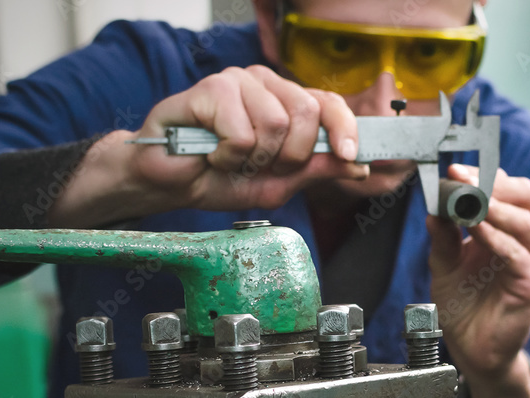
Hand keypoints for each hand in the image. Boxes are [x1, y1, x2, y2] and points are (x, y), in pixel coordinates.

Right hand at [49, 65, 368, 227]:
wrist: (169, 183)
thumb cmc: (219, 177)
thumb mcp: (277, 184)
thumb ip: (316, 171)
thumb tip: (360, 166)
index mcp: (286, 102)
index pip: (329, 103)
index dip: (345, 128)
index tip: (351, 157)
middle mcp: (266, 84)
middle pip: (307, 111)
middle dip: (291, 155)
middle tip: (261, 166)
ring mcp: (238, 81)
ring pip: (275, 123)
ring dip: (253, 158)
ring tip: (230, 159)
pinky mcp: (211, 88)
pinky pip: (241, 132)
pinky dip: (228, 156)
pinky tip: (211, 153)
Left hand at [426, 164, 529, 397]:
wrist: (471, 349)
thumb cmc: (464, 306)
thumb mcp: (444, 265)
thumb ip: (442, 237)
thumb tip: (433, 207)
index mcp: (506, 229)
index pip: (505, 189)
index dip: (482, 175)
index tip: (453, 171)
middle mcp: (525, 240)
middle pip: (524, 196)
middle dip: (494, 184)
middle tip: (465, 180)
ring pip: (525, 221)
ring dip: (497, 208)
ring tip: (472, 201)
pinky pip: (519, 254)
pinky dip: (498, 239)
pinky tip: (479, 231)